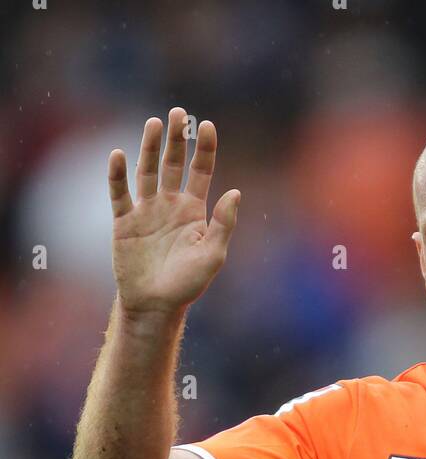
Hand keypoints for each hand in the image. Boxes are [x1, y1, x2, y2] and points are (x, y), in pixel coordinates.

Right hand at [108, 107, 238, 316]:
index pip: (201, 171)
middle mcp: (169, 205)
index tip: (208, 126)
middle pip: (172, 163)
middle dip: (175, 139)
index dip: (205, 149)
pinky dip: (117, 174)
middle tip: (178, 113)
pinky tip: (119, 155)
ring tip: (154, 123)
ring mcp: (145, 211)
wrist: (156, 305)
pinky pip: (119, 193)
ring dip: (149, 147)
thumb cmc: (188, 284)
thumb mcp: (212, 255)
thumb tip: (236, 192)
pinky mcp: (124, 222)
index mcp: (193, 211)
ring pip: (147, 171)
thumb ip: (223, 224)